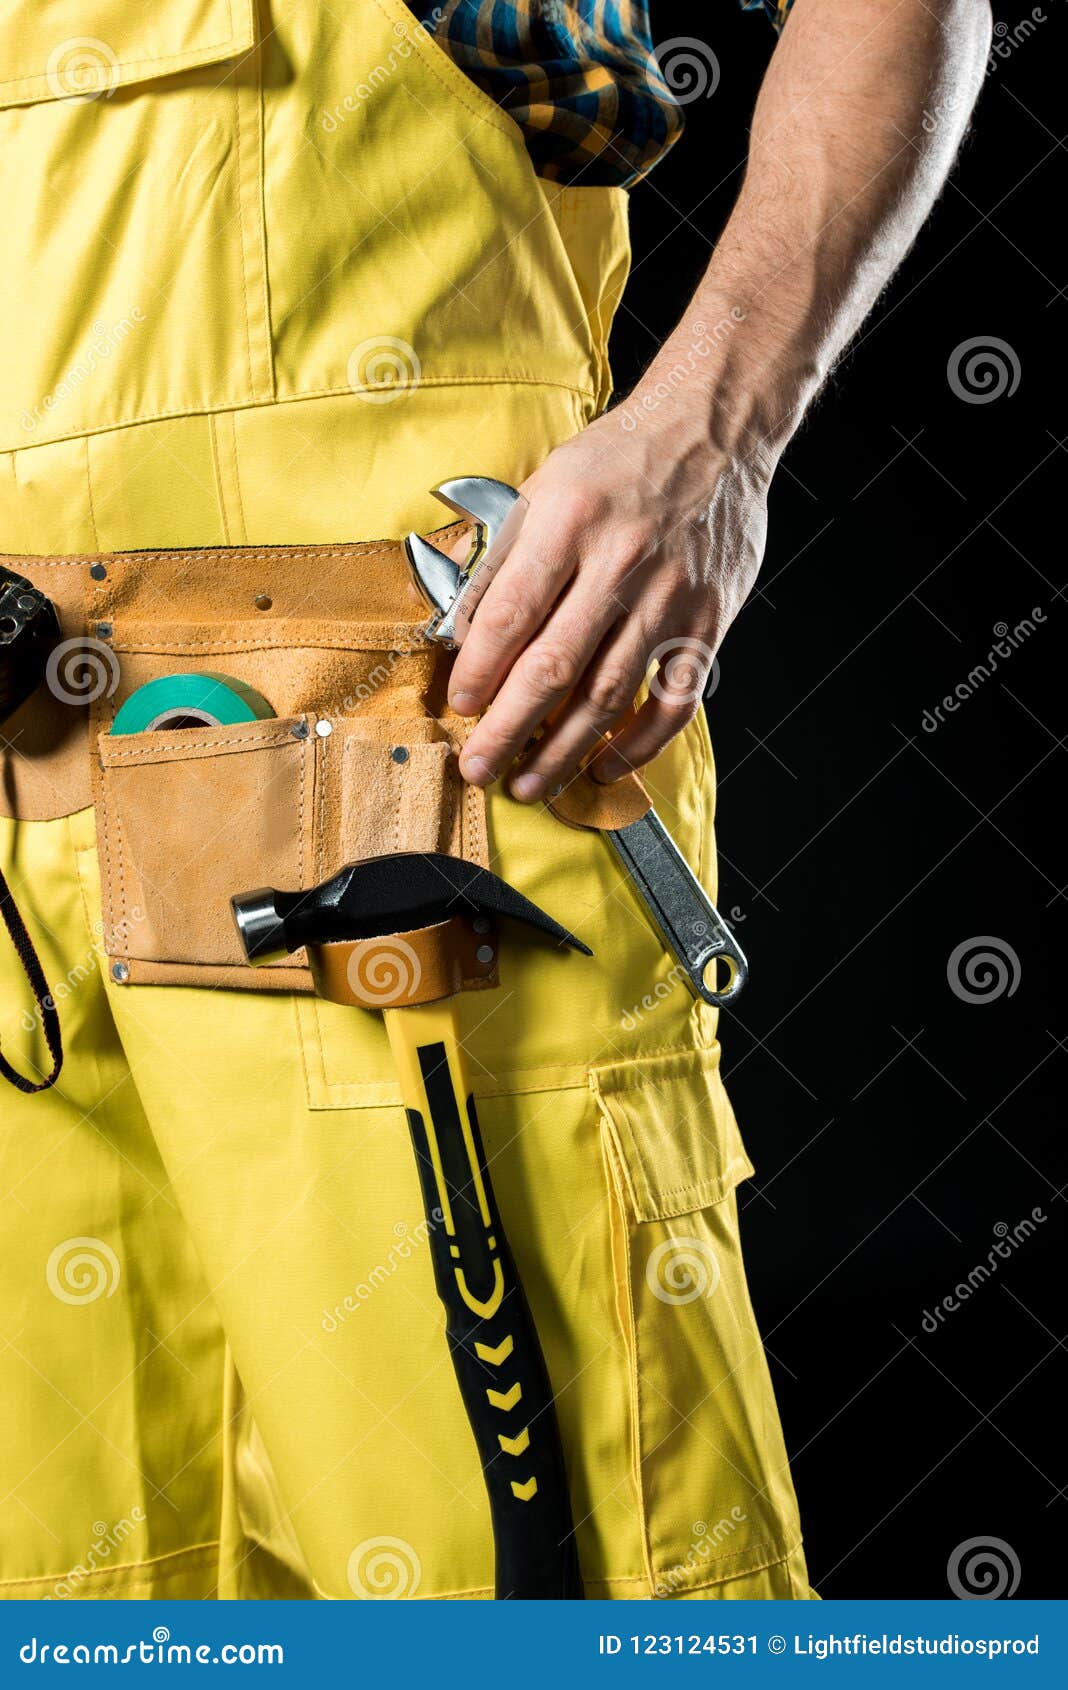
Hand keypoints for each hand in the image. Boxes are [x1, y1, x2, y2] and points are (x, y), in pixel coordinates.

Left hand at [448, 404, 770, 799]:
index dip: (478, 669)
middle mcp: (620, 560)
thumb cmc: (618, 460)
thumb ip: (500, 553)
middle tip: (477, 766)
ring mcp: (669, 596)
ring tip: (528, 784)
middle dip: (507, 728)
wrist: (713, 429)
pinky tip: (603, 767)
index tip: (458, 706)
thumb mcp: (544, 483)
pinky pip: (671, 701)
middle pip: (553, 666)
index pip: (510, 612)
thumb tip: (458, 625)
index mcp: (568, 519)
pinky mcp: (707, 620)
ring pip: (607, 695)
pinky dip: (638, 744)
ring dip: (562, 750)